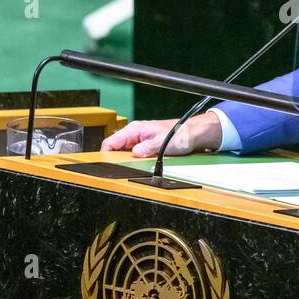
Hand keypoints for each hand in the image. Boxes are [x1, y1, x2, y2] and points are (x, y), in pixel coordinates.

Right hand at [100, 112, 222, 157]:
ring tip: (129, 168)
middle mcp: (134, 134)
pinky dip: (133, 160)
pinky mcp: (144, 146)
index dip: (106, 154)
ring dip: (124, 160)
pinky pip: (132, 154)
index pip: (111, 141)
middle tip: (119, 169)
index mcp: (135, 130)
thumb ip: (148, 147)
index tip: (107, 164)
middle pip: (115, 148)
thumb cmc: (180, 134)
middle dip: (114, 159)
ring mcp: (139, 140)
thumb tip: (136, 152)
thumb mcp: (163, 142)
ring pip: (123, 152)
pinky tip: (137, 165)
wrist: (192, 134)